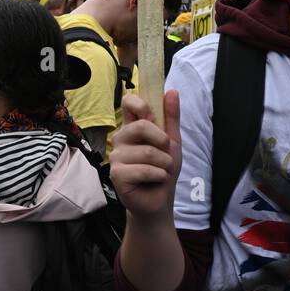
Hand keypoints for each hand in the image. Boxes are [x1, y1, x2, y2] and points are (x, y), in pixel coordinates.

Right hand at [110, 90, 180, 217]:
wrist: (159, 199)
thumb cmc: (163, 169)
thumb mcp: (172, 141)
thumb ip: (171, 117)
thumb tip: (172, 91)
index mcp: (132, 127)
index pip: (128, 102)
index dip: (140, 103)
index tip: (152, 115)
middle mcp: (121, 139)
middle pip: (140, 126)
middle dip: (162, 141)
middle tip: (166, 153)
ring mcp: (117, 157)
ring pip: (147, 152)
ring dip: (164, 164)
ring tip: (162, 171)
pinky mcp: (117, 175)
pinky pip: (143, 169)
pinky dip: (158, 175)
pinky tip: (156, 180)